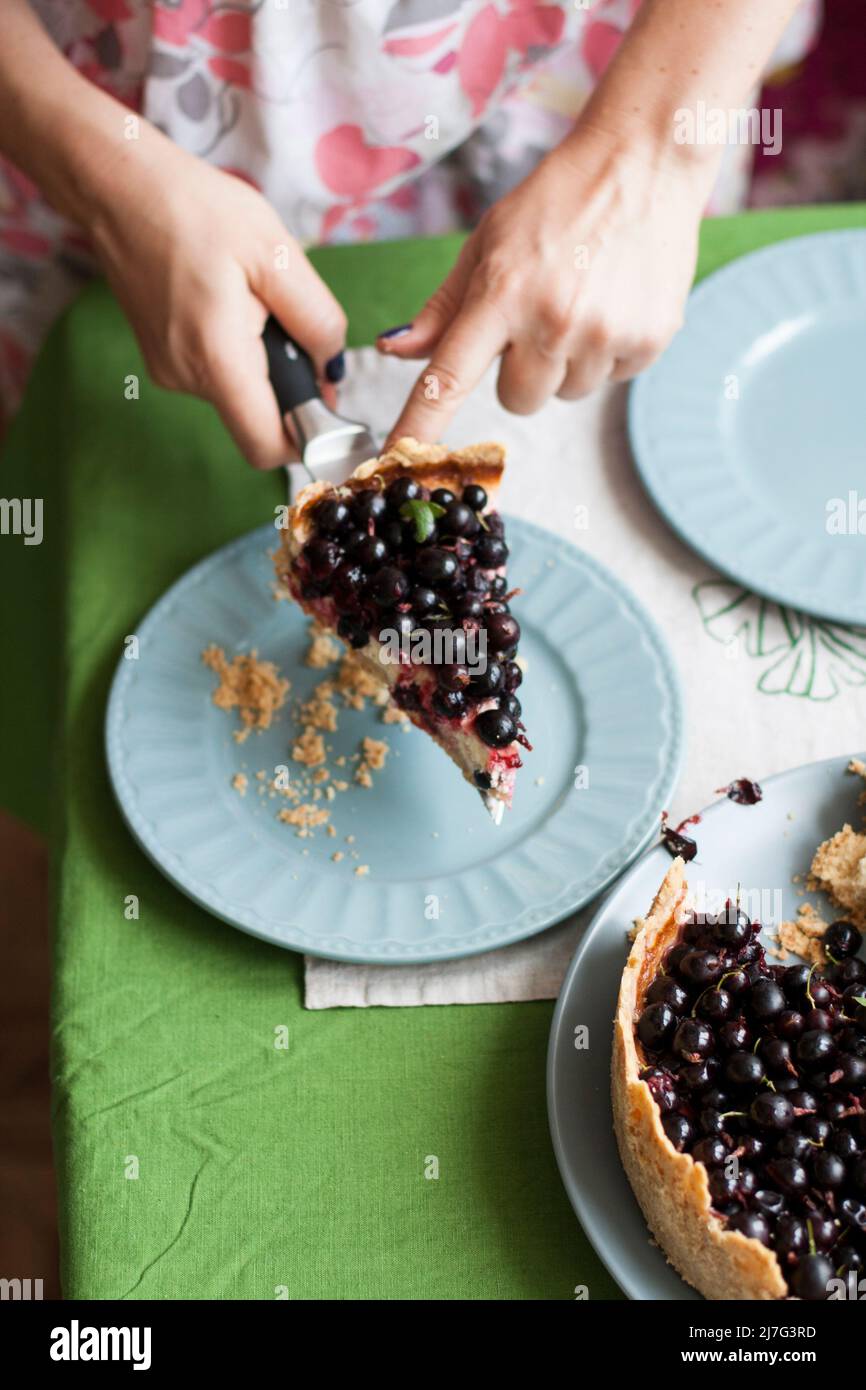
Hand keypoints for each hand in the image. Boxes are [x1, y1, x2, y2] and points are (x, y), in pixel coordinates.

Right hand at [87, 137, 345, 468]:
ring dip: (264, 362)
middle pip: (260, 419)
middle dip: (290, 385)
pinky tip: (230, 301)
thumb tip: (332, 371)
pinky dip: (240, 352)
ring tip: (252, 298)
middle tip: (289, 321)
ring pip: (241, 395)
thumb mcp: (277, 254)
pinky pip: (219, 374)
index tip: (327, 403)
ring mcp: (170, 372)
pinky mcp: (164, 360)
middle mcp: (187, 378)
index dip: (307, 437)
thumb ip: (316, 320)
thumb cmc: (195, 209)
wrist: (119, 187)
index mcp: (217, 358)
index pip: (268, 447)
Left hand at [380, 126, 712, 441]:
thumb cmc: (555, 203)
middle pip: (516, 400)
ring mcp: (605, 334)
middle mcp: (552, 320)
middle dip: (520, 369)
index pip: (448, 378)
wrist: (643, 163)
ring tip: (582, 301)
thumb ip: (443, 309)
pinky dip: (608, 352)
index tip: (396, 458)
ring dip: (566, 361)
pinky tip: (613, 302)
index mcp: (501, 294)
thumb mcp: (487, 244)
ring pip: (564, 394)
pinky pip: (611, 379)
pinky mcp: (649, 340)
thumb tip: (394, 351)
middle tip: (538, 315)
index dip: (419, 424)